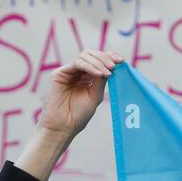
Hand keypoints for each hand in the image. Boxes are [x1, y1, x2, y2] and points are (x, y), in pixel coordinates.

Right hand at [18, 49, 122, 180]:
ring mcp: (67, 71)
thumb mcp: (95, 95)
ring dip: (99, 62)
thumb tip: (112, 65)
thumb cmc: (79, 115)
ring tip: (108, 73)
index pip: (98, 60)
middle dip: (105, 58)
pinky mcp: (59, 73)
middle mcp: (76, 72)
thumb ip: (101, 80)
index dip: (110, 57)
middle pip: (91, 54)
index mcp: (85, 76)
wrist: (64, 126)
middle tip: (114, 66)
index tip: (122, 61)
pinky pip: (77, 63)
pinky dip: (90, 66)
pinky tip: (99, 74)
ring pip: (85, 56)